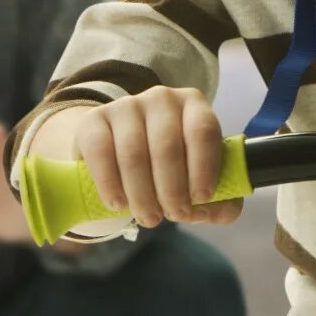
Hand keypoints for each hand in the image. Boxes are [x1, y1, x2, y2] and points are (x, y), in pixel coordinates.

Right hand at [69, 86, 243, 229]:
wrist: (122, 154)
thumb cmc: (172, 169)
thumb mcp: (200, 181)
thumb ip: (221, 202)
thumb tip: (208, 211)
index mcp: (194, 106)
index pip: (203, 131)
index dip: (203, 167)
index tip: (200, 199)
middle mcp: (162, 98)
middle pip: (167, 146)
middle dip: (171, 189)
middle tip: (173, 216)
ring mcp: (126, 105)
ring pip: (134, 153)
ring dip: (142, 194)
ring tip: (149, 217)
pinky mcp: (94, 120)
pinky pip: (101, 151)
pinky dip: (110, 183)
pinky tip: (118, 204)